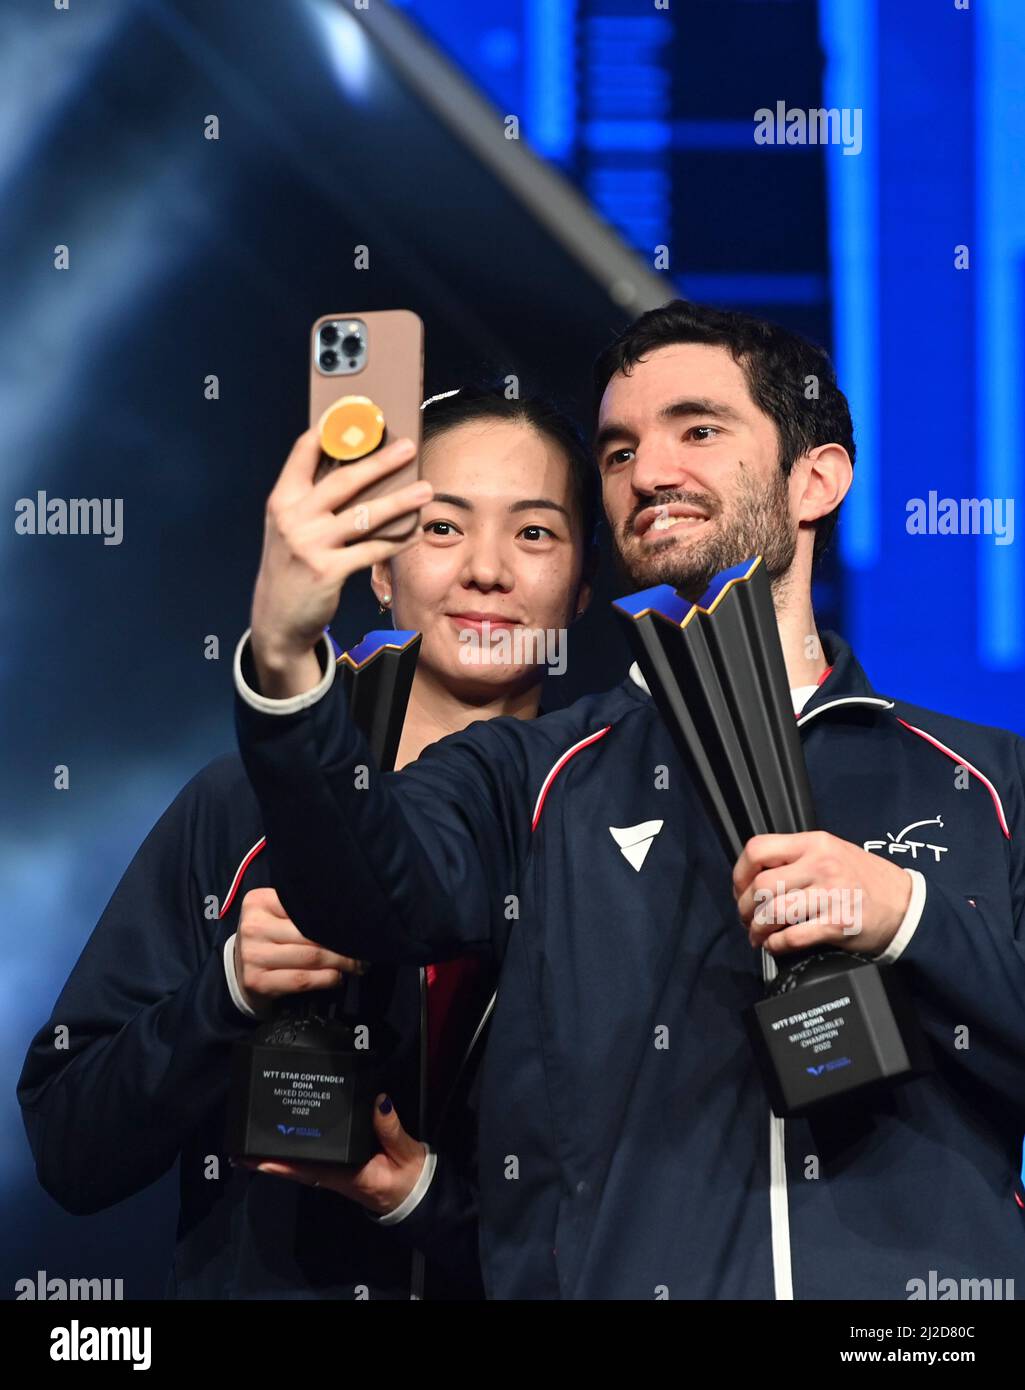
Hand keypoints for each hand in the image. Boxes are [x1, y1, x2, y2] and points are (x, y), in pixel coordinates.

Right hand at [234, 886, 366, 1012]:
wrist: (239, 970)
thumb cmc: (268, 936)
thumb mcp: (276, 914)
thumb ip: (302, 908)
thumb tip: (350, 913)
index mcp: (258, 901)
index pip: (304, 905)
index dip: (336, 915)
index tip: (358, 922)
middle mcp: (253, 926)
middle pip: (311, 933)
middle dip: (344, 943)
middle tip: (365, 947)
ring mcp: (253, 955)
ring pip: (310, 957)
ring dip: (341, 963)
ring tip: (358, 964)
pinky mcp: (257, 981)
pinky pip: (302, 980)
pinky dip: (327, 979)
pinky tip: (338, 977)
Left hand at [244, 1095, 427, 1216]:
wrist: (419, 1194)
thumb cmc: (409, 1176)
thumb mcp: (405, 1152)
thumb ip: (390, 1129)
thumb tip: (378, 1101)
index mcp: (348, 1176)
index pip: (309, 1171)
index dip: (283, 1166)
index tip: (257, 1159)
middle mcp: (336, 1177)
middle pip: (296, 1170)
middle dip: (269, 1162)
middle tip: (239, 1152)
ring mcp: (337, 1173)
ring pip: (302, 1167)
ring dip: (277, 1159)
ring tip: (252, 1148)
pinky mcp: (342, 1168)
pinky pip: (313, 1161)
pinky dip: (295, 1155)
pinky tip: (286, 1142)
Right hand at [250, 429, 432, 693]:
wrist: (276, 619)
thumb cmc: (291, 565)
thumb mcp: (290, 526)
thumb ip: (313, 497)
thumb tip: (358, 467)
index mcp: (281, 500)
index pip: (304, 452)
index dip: (332, 430)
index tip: (360, 413)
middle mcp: (292, 518)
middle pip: (343, 481)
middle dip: (379, 461)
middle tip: (408, 448)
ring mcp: (309, 545)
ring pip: (364, 515)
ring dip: (400, 502)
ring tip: (426, 490)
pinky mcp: (328, 571)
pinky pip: (372, 550)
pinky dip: (397, 540)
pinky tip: (416, 531)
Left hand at [733, 830, 912, 957]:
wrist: (907, 904)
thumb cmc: (867, 879)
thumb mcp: (832, 852)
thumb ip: (797, 858)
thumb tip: (756, 875)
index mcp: (815, 843)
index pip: (758, 849)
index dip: (740, 872)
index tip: (740, 888)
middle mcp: (821, 865)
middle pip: (761, 885)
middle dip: (745, 907)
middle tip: (747, 917)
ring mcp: (831, 894)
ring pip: (773, 911)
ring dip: (758, 928)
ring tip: (758, 935)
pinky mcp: (838, 923)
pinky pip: (793, 936)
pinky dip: (776, 944)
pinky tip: (776, 945)